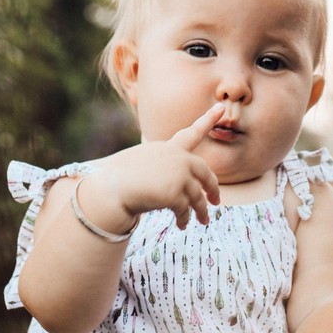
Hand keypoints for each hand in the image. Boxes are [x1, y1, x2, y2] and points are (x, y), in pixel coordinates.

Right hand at [100, 103, 223, 228]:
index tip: (221, 108)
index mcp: (169, 148)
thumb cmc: (122, 177)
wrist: (111, 188)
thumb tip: (181, 183)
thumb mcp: (146, 162)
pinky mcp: (175, 193)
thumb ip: (167, 166)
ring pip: (197, 196)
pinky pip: (185, 209)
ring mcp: (178, 175)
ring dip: (202, 211)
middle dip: (212, 188)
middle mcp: (178, 158)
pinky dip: (184, 219)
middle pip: (205, 172)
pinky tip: (181, 225)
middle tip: (216, 201)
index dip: (208, 119)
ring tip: (204, 221)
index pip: (192, 132)